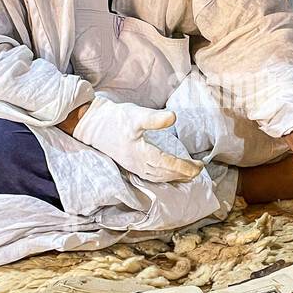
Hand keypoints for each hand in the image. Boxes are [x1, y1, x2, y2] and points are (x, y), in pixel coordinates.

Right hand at [72, 96, 204, 183]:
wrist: (92, 124)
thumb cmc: (115, 119)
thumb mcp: (136, 115)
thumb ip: (155, 119)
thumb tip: (174, 117)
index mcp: (142, 153)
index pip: (169, 163)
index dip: (185, 166)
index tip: (200, 166)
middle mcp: (139, 164)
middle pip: (166, 173)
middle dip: (184, 173)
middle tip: (200, 169)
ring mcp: (134, 166)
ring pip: (159, 176)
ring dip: (175, 177)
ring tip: (189, 174)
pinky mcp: (130, 164)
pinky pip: (152, 176)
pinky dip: (164, 177)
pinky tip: (169, 174)